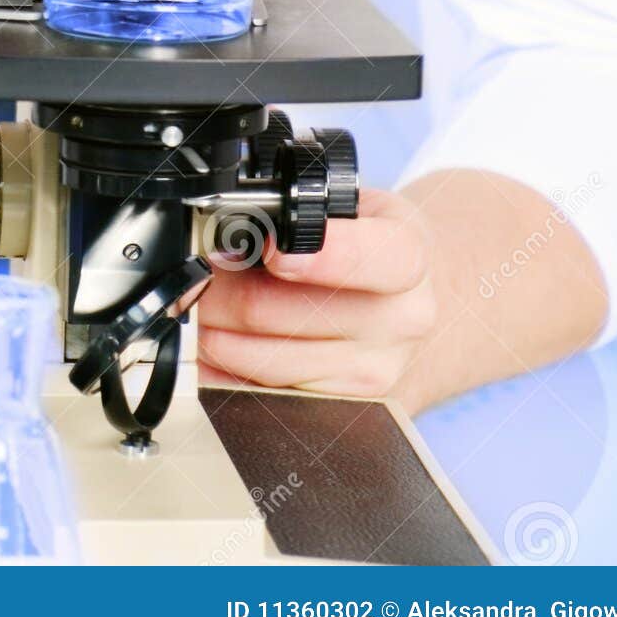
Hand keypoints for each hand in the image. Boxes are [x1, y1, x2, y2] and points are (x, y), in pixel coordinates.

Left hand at [196, 186, 439, 408]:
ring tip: (201, 308)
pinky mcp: (350, 407)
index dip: (313, 258)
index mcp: (407, 257)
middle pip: (286, 314)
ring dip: (217, 334)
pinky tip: (216, 348)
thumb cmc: (375, 248)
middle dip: (222, 292)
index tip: (270, 250)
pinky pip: (269, 396)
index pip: (367, 259)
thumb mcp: (355, 209)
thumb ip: (304, 214)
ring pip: (268, 362)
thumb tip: (230, 229)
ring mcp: (376, 370)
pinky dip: (229, 373)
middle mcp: (400, 320)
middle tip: (197, 273)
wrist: (419, 303)